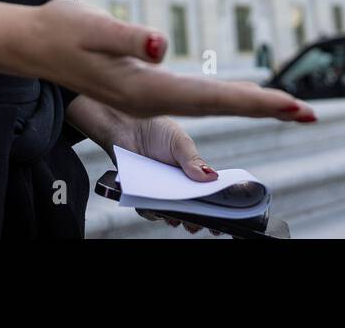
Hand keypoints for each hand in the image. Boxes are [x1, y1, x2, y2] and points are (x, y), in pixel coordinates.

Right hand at [20, 0, 317, 122]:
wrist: (26, 43)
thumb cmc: (57, 28)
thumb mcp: (90, 25)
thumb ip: (128, 37)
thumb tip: (162, 46)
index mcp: (141, 89)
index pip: (209, 97)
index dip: (252, 100)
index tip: (289, 103)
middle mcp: (148, 100)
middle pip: (217, 107)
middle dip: (264, 108)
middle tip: (309, 111)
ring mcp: (146, 98)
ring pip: (208, 104)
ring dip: (250, 104)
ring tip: (289, 107)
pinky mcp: (143, 88)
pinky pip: (194, 98)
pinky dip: (226, 98)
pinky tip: (244, 98)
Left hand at [122, 116, 226, 236]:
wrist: (126, 123)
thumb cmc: (156, 128)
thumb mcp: (179, 142)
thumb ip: (193, 161)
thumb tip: (212, 178)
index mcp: (191, 174)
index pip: (205, 194)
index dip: (212, 207)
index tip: (217, 214)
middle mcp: (176, 185)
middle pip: (189, 209)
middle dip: (193, 219)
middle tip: (193, 222)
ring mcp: (158, 191)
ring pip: (168, 213)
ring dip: (172, 217)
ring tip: (174, 215)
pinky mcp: (140, 193)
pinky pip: (147, 209)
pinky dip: (151, 210)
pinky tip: (153, 206)